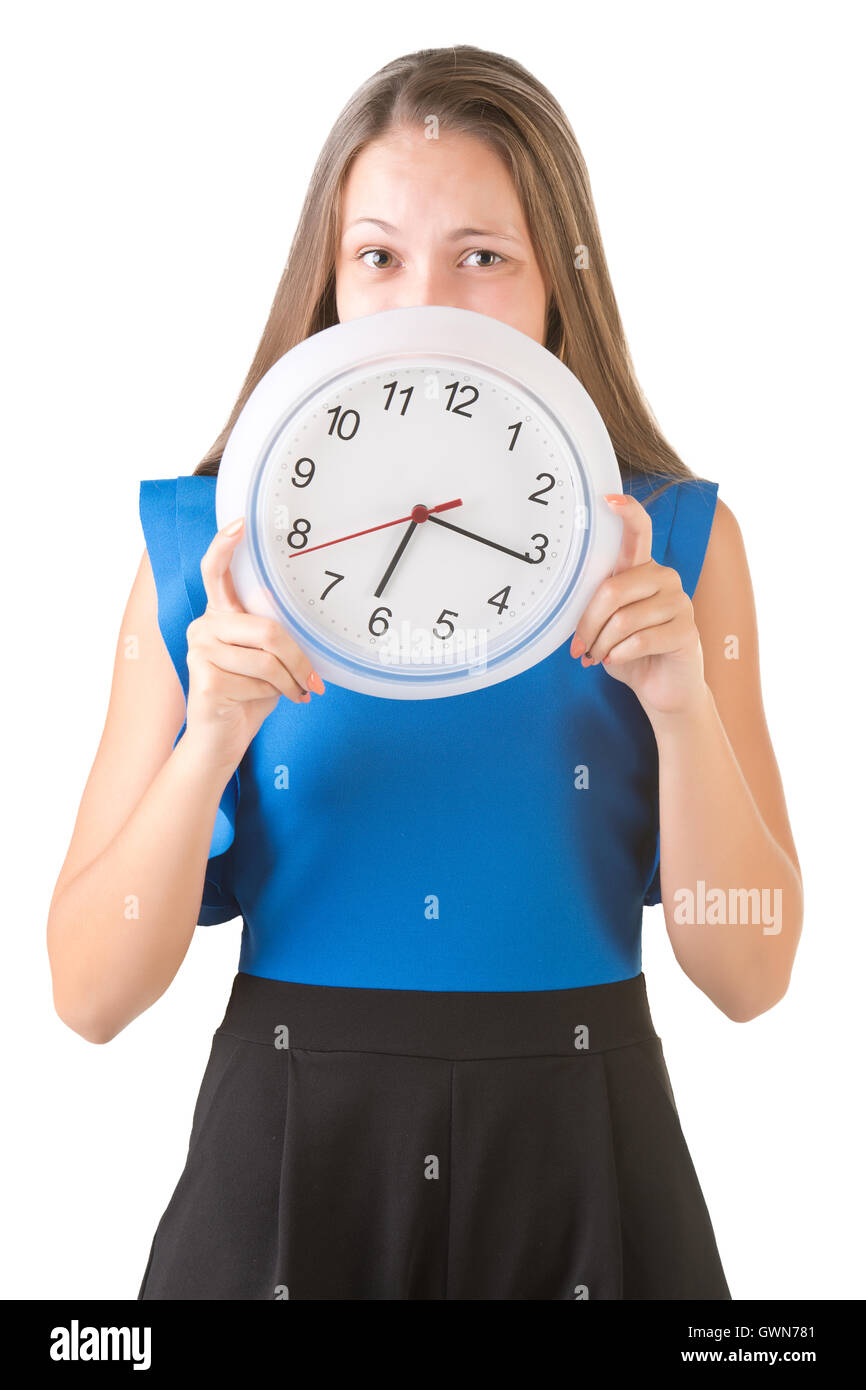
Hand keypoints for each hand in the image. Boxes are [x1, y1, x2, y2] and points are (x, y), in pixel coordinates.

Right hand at [183, 517, 324, 772]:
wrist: (224, 738)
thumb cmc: (250, 692)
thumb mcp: (268, 657)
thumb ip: (272, 630)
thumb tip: (282, 607)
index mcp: (220, 613)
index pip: (216, 571)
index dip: (225, 546)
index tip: (241, 523)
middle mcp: (204, 625)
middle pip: (266, 627)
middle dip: (298, 657)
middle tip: (314, 680)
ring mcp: (199, 650)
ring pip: (266, 657)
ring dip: (292, 680)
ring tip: (299, 693)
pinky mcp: (203, 677)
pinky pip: (258, 680)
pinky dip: (278, 694)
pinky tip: (278, 701)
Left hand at [569, 493, 706, 718]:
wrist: (662, 687)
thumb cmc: (629, 651)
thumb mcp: (607, 623)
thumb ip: (597, 604)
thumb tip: (564, 601)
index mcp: (642, 569)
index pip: (639, 531)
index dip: (627, 512)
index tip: (607, 499)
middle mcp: (664, 578)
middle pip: (613, 590)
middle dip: (588, 624)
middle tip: (579, 648)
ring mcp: (680, 602)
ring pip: (623, 620)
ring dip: (601, 645)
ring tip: (597, 657)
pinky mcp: (687, 630)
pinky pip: (640, 640)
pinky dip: (618, 656)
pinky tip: (614, 661)